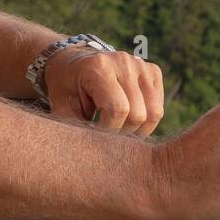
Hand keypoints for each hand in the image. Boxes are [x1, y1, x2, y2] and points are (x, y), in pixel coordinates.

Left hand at [43, 45, 163, 135]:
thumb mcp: (61, 107)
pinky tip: (128, 119)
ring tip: (119, 131)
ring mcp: (140, 64)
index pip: (118, 109)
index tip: (97, 139)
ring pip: (153, 112)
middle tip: (107, 138)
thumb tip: (92, 157)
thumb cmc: (65, 87)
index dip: (110, 131)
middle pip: (138, 113)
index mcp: (98, 67)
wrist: (72, 62)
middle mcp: (123, 61)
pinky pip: (158, 105)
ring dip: (138, 129)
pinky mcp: (152, 70)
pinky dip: (147, 119)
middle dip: (123, 133)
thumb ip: (76, 128)